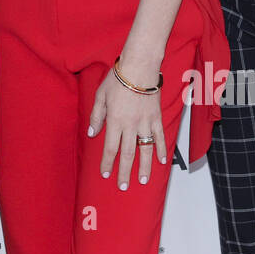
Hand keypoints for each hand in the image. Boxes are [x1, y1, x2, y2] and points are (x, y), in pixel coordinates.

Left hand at [87, 62, 165, 190]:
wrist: (139, 67)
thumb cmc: (118, 79)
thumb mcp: (100, 96)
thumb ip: (96, 116)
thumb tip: (92, 134)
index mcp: (115, 121)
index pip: (110, 148)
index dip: (107, 163)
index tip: (106, 174)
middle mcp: (130, 125)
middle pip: (127, 154)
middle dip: (124, 172)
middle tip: (123, 186)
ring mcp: (145, 122)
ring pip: (145, 150)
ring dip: (144, 167)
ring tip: (142, 180)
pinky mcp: (156, 117)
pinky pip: (159, 137)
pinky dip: (162, 150)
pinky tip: (162, 161)